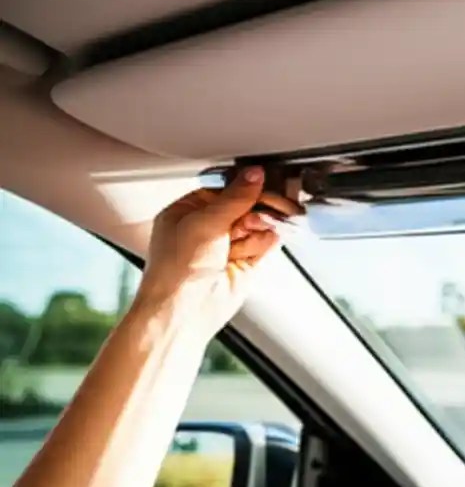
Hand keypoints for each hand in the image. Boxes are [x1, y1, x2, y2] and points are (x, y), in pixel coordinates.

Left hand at [135, 167, 286, 336]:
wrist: (184, 311)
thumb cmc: (176, 270)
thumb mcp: (204, 223)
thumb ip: (234, 197)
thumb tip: (254, 174)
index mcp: (189, 211)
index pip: (227, 189)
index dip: (246, 186)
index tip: (263, 182)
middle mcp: (209, 227)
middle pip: (248, 205)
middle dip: (257, 208)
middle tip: (264, 210)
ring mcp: (228, 245)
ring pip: (261, 223)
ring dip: (258, 229)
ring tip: (243, 240)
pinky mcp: (246, 261)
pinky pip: (267, 242)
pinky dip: (265, 242)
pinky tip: (255, 248)